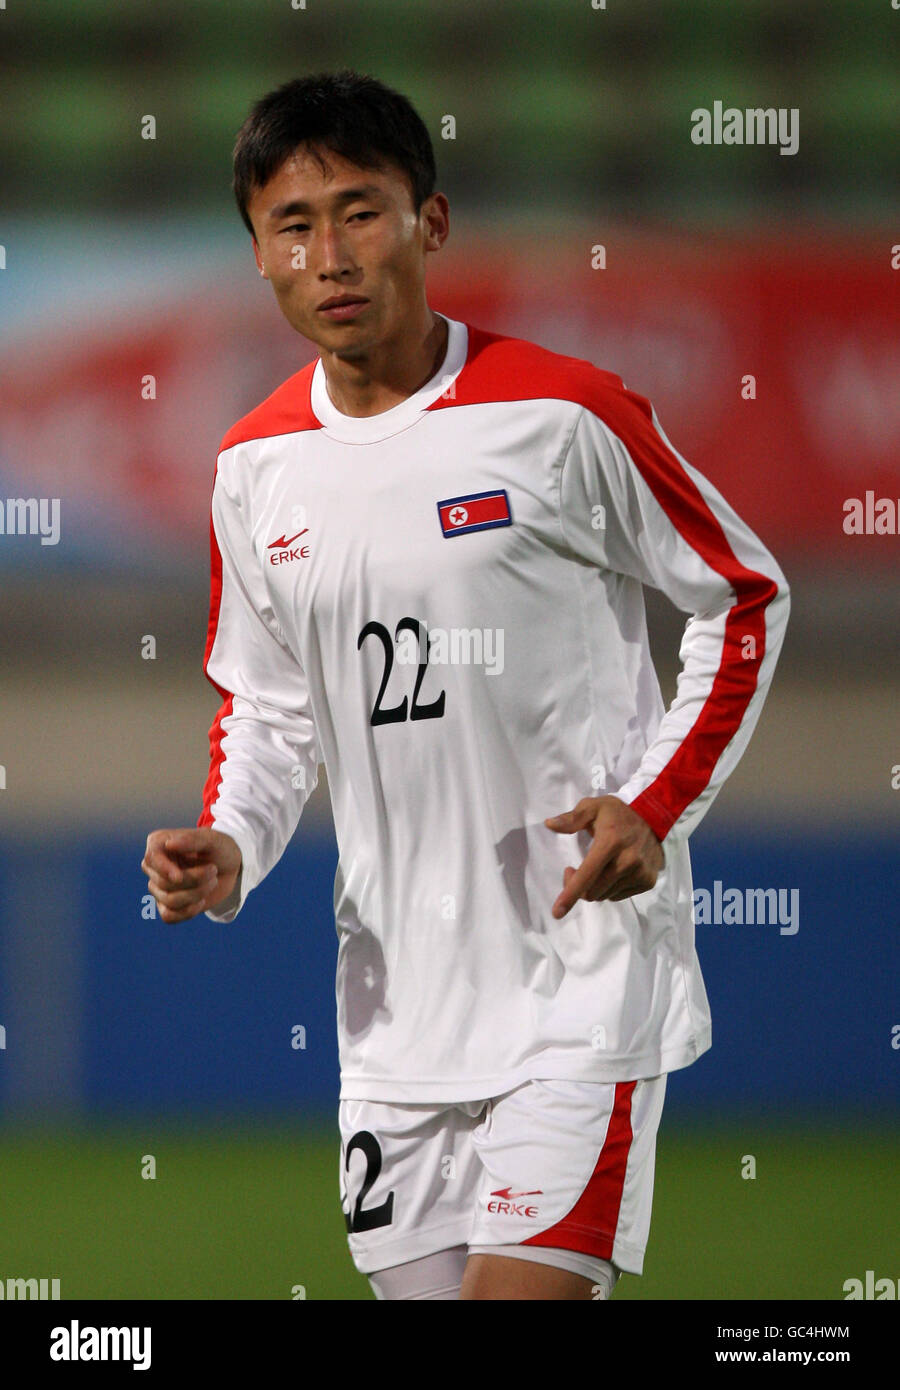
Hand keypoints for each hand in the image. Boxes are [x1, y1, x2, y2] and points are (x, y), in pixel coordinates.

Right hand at [141, 827, 241, 922]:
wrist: (229, 867)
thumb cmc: (219, 848)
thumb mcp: (212, 840)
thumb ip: (192, 840)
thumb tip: (169, 844)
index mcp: (159, 844)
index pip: (151, 858)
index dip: (163, 870)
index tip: (179, 877)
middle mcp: (154, 865)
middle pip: (164, 882)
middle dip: (194, 880)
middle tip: (214, 870)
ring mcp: (158, 886)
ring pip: (169, 900)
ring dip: (196, 894)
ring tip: (213, 881)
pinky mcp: (166, 904)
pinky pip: (168, 916)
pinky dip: (188, 912)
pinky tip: (201, 902)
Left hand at [544, 795, 663, 918]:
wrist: (655, 816)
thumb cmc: (618, 813)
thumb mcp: (593, 807)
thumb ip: (571, 818)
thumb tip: (549, 824)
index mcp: (610, 842)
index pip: (586, 875)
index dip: (570, 895)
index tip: (557, 912)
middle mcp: (627, 861)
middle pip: (592, 892)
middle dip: (577, 887)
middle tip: (574, 869)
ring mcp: (640, 873)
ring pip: (605, 896)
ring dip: (595, 887)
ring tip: (597, 868)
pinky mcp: (648, 882)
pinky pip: (618, 895)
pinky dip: (610, 888)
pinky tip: (613, 870)